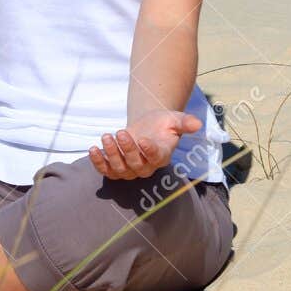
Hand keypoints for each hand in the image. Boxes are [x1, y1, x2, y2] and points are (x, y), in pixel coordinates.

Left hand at [88, 109, 202, 180]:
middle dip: (127, 150)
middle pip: (136, 165)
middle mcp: (146, 167)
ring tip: (107, 136)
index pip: (156, 158)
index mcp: (162, 156)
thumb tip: (197, 124)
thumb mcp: (174, 119)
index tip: (143, 139)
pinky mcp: (115, 168)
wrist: (147, 127)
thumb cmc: (162, 124)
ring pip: (120, 169)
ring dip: (111, 154)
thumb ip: (184, 122)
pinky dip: (98, 163)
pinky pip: (106, 171)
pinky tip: (93, 149)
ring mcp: (130, 170)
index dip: (149, 151)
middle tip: (121, 132)